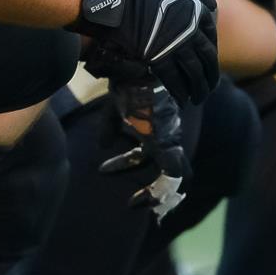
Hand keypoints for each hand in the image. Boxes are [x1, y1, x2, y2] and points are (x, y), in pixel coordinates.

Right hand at [71, 0, 217, 104]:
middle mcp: (191, 31)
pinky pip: (174, 79)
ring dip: (198, 89)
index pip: (211, 39)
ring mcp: (176, 45)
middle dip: (210, 77)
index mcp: (197, 13)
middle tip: (209, 88)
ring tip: (198, 99)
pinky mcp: (159, 58)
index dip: (211, 55)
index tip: (209, 64)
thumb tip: (210, 6)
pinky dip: (179, 92)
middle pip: (207, 59)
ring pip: (194, 73)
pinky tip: (182, 100)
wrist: (119, 0)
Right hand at [98, 80, 187, 219]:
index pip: (149, 155)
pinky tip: (138, 200)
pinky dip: (157, 193)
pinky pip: (170, 178)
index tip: (108, 174)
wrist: (140, 69)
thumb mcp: (114, 109)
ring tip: (134, 205)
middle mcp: (164, 137)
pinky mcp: (167, 146)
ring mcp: (168, 142)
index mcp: (153, 129)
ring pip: (172, 179)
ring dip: (155, 197)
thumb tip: (102, 146)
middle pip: (168, 172)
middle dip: (154, 191)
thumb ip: (110, 126)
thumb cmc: (128, 83)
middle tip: (134, 204)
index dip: (132, 167)